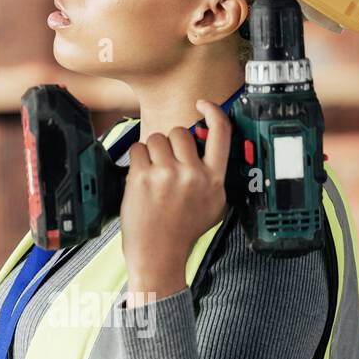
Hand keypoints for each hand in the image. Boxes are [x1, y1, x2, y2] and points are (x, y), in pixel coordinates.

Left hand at [121, 99, 231, 300]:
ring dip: (151, 150)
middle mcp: (193, 174)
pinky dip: (136, 159)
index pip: (222, 134)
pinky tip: (140, 178)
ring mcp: (167, 175)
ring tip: (152, 173)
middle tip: (166, 162)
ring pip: (156, 138)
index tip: (204, 104)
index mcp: (214, 180)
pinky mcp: (143, 178)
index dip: (214, 112)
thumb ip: (211, 176)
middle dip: (170, 142)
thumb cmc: (182, 231)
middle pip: (180, 133)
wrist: (159, 254)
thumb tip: (205, 148)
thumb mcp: (213, 205)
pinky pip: (138, 149)